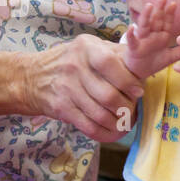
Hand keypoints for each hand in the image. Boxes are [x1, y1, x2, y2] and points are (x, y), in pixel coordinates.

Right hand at [21, 34, 143, 141]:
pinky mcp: (61, 108)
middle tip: (132, 110)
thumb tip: (147, 67)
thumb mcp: (91, 49)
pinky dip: (104, 133)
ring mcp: (66, 88)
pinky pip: (88, 126)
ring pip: (100, 114)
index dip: (128, 80)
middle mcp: (74, 66)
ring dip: (118, 123)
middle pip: (108, 95)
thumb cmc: (71, 61)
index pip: (110, 63)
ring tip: (125, 122)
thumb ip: (116, 54)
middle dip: (126, 108)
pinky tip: (112, 131)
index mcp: (86, 47)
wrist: (32, 77)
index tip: (138, 91)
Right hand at [123, 0, 179, 79]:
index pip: (166, 22)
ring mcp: (142, 40)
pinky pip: (132, 40)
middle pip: (155, 20)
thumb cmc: (153, 62)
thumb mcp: (170, 57)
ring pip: (144, 26)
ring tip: (149, 6)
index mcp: (161, 36)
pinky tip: (131, 27)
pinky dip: (131, 34)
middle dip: (159, 9)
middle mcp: (151, 35)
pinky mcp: (134, 48)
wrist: (139, 72)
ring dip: (146, 16)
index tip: (174, 3)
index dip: (170, 13)